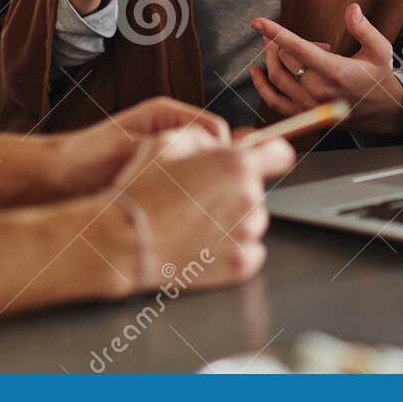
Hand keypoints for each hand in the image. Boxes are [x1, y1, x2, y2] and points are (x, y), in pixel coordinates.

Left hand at [50, 97, 231, 195]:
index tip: (214, 179)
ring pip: (205, 169)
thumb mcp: (123, 146)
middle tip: (206, 198)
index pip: (215, 129)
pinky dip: (191, 198)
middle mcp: (171, 131)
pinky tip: (184, 214)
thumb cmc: (84, 157)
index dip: (220, 153)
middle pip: (215, 149)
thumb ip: (163, 143)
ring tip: (193, 208)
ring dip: (204, 188)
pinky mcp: (162, 175)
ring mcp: (169, 153)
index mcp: (165, 113)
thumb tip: (204, 150)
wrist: (57, 179)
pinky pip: (190, 184)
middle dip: (215, 172)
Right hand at [114, 138, 295, 290]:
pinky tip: (205, 242)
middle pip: (256, 188)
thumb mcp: (166, 141)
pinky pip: (250, 250)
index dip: (269, 152)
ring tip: (196, 221)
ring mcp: (247, 235)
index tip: (262, 157)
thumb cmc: (142, 192)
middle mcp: (249, 199)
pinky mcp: (241, 265)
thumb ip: (203, 136)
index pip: (279, 152)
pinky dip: (233, 247)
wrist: (124, 241)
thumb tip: (218, 142)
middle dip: (234, 188)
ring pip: (252, 220)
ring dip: (233, 218)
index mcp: (236, 165)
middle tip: (199, 194)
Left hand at [248, 4, 402, 137]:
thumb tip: (352, 8)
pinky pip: (274, 101)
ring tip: (279, 45)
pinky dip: (262, 86)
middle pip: (285, 59)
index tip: (257, 21)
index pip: (297, 49)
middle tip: (311, 42)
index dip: (276, 32)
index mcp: (336, 72)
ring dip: (272, 56)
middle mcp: (319, 90)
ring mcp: (309, 105)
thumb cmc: (378, 76)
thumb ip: (364, 29)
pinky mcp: (304, 114)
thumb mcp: (380, 50)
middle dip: (286, 42)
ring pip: (277, 76)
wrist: (382, 111)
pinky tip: (256, 71)